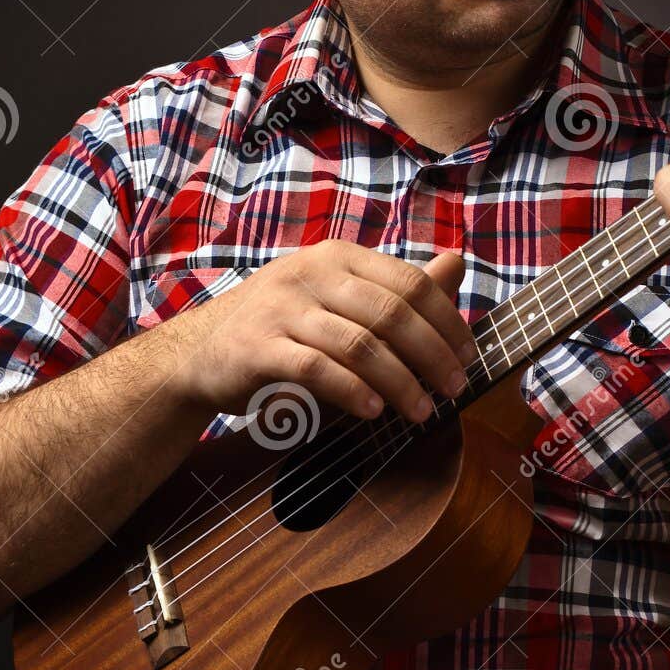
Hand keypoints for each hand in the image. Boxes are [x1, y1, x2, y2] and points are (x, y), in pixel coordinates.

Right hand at [172, 240, 478, 422]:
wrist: (201, 352)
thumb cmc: (283, 325)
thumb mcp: (339, 296)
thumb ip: (395, 287)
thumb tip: (456, 263)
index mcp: (338, 257)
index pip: (409, 282)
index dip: (447, 321)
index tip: (468, 357)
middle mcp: (311, 273)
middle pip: (392, 312)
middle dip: (432, 355)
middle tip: (453, 390)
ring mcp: (283, 308)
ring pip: (359, 343)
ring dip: (400, 382)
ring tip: (421, 412)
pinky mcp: (259, 346)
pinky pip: (316, 368)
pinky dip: (352, 391)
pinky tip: (374, 411)